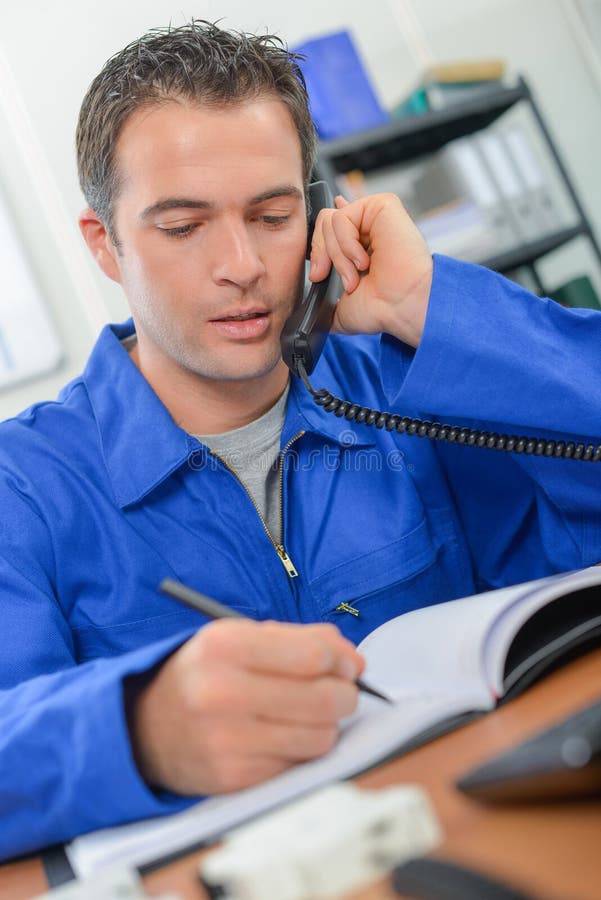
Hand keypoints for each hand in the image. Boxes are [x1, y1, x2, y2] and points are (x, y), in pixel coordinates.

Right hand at [128, 620, 363, 794]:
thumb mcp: (237, 637)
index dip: (341, 660)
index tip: (348, 664)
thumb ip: (298, 640)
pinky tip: (282, 735)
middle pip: (323, 699)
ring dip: (326, 725)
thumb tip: (352, 660)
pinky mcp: (233, 778)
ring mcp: (226, 740)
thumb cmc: (204, 675)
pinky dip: (301, 749)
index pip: (312, 656)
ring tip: (309, 713)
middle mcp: (221, 692)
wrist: (145, 727)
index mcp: (224, 646)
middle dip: (345, 694)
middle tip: (341, 690)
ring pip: (319, 737)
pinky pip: (298, 764)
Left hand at [309, 193, 432, 346]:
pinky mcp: (382, 205)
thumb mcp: (337, 307)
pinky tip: (363, 260)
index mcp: (359, 245)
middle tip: (326, 277)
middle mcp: (367, 228)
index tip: (318, 269)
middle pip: (322, 224)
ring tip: (356, 275)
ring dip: (338, 256)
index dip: (317, 237)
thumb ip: (321, 298)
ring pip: (329, 222)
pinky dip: (346, 244)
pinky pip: (341, 217)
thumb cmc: (381, 309)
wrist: (401, 308)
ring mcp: (374, 216)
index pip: (328, 225)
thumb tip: (306, 307)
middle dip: (320, 255)